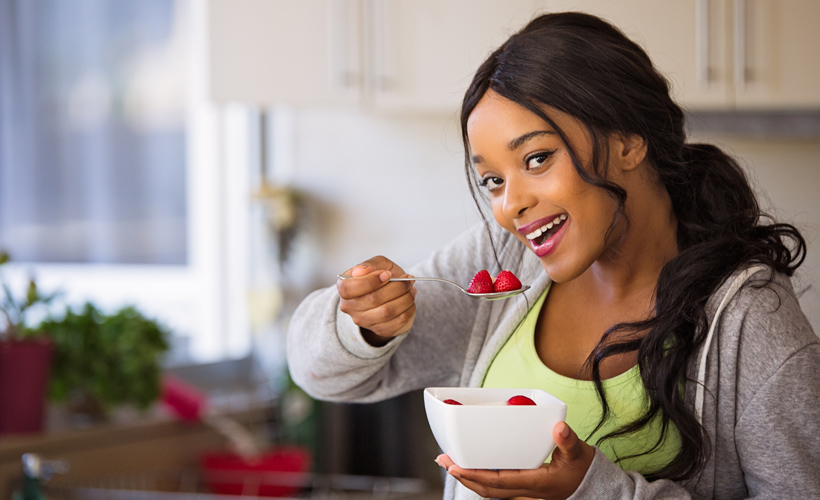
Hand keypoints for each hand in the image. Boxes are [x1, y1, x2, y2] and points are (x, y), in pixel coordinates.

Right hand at [337, 256, 415, 343]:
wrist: (391, 294)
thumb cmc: (381, 276)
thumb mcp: (377, 264)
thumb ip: (370, 265)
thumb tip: (360, 271)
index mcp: (344, 287)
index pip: (349, 288)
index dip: (370, 281)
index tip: (387, 274)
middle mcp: (350, 307)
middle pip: (373, 299)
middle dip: (396, 287)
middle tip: (407, 280)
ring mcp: (364, 321)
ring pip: (387, 312)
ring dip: (405, 298)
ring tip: (410, 289)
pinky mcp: (380, 330)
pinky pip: (397, 322)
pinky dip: (409, 309)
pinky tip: (410, 301)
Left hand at [435, 421, 594, 499]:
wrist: (591, 485)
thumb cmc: (582, 468)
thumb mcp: (578, 453)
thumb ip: (568, 441)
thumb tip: (558, 427)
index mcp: (536, 484)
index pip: (498, 482)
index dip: (475, 475)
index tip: (455, 466)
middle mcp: (526, 493)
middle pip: (487, 489)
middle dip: (463, 476)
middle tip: (443, 460)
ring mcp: (523, 493)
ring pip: (489, 490)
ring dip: (468, 477)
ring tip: (450, 462)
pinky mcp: (522, 489)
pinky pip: (496, 487)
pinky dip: (480, 478)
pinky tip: (471, 466)